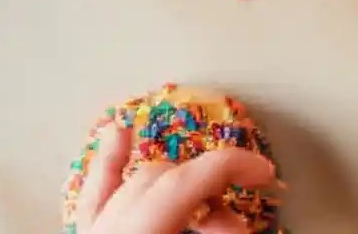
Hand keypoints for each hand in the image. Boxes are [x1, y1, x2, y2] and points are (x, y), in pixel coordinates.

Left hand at [72, 123, 277, 233]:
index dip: (231, 167)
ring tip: (211, 201)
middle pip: (164, 179)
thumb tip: (244, 224)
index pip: (186, 181)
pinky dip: (111, 161)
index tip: (265, 173)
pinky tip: (119, 133)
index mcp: (135, 231)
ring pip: (133, 181)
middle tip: (239, 225)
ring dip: (175, 179)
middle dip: (211, 191)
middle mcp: (106, 226)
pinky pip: (95, 192)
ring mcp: (91, 230)